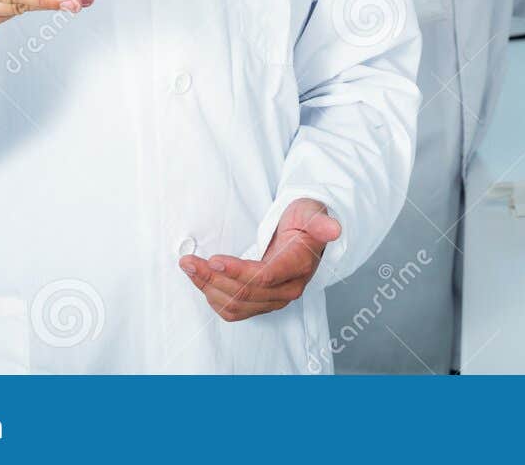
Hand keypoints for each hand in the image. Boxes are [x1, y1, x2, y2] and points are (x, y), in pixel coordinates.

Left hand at [178, 198, 340, 321]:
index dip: (237, 272)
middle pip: (246, 293)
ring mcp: (275, 299)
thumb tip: (335, 229)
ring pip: (236, 305)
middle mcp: (289, 288)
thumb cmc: (305, 221)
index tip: (213, 260)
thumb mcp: (313, 213)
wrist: (306, 236)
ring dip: (208, 289)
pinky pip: (234, 310)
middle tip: (189, 261)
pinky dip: (213, 298)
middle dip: (213, 278)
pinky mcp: (261, 304)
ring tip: (190, 267)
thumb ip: (321, 222)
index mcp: (299, 265)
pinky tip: (202, 281)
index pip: (266, 277)